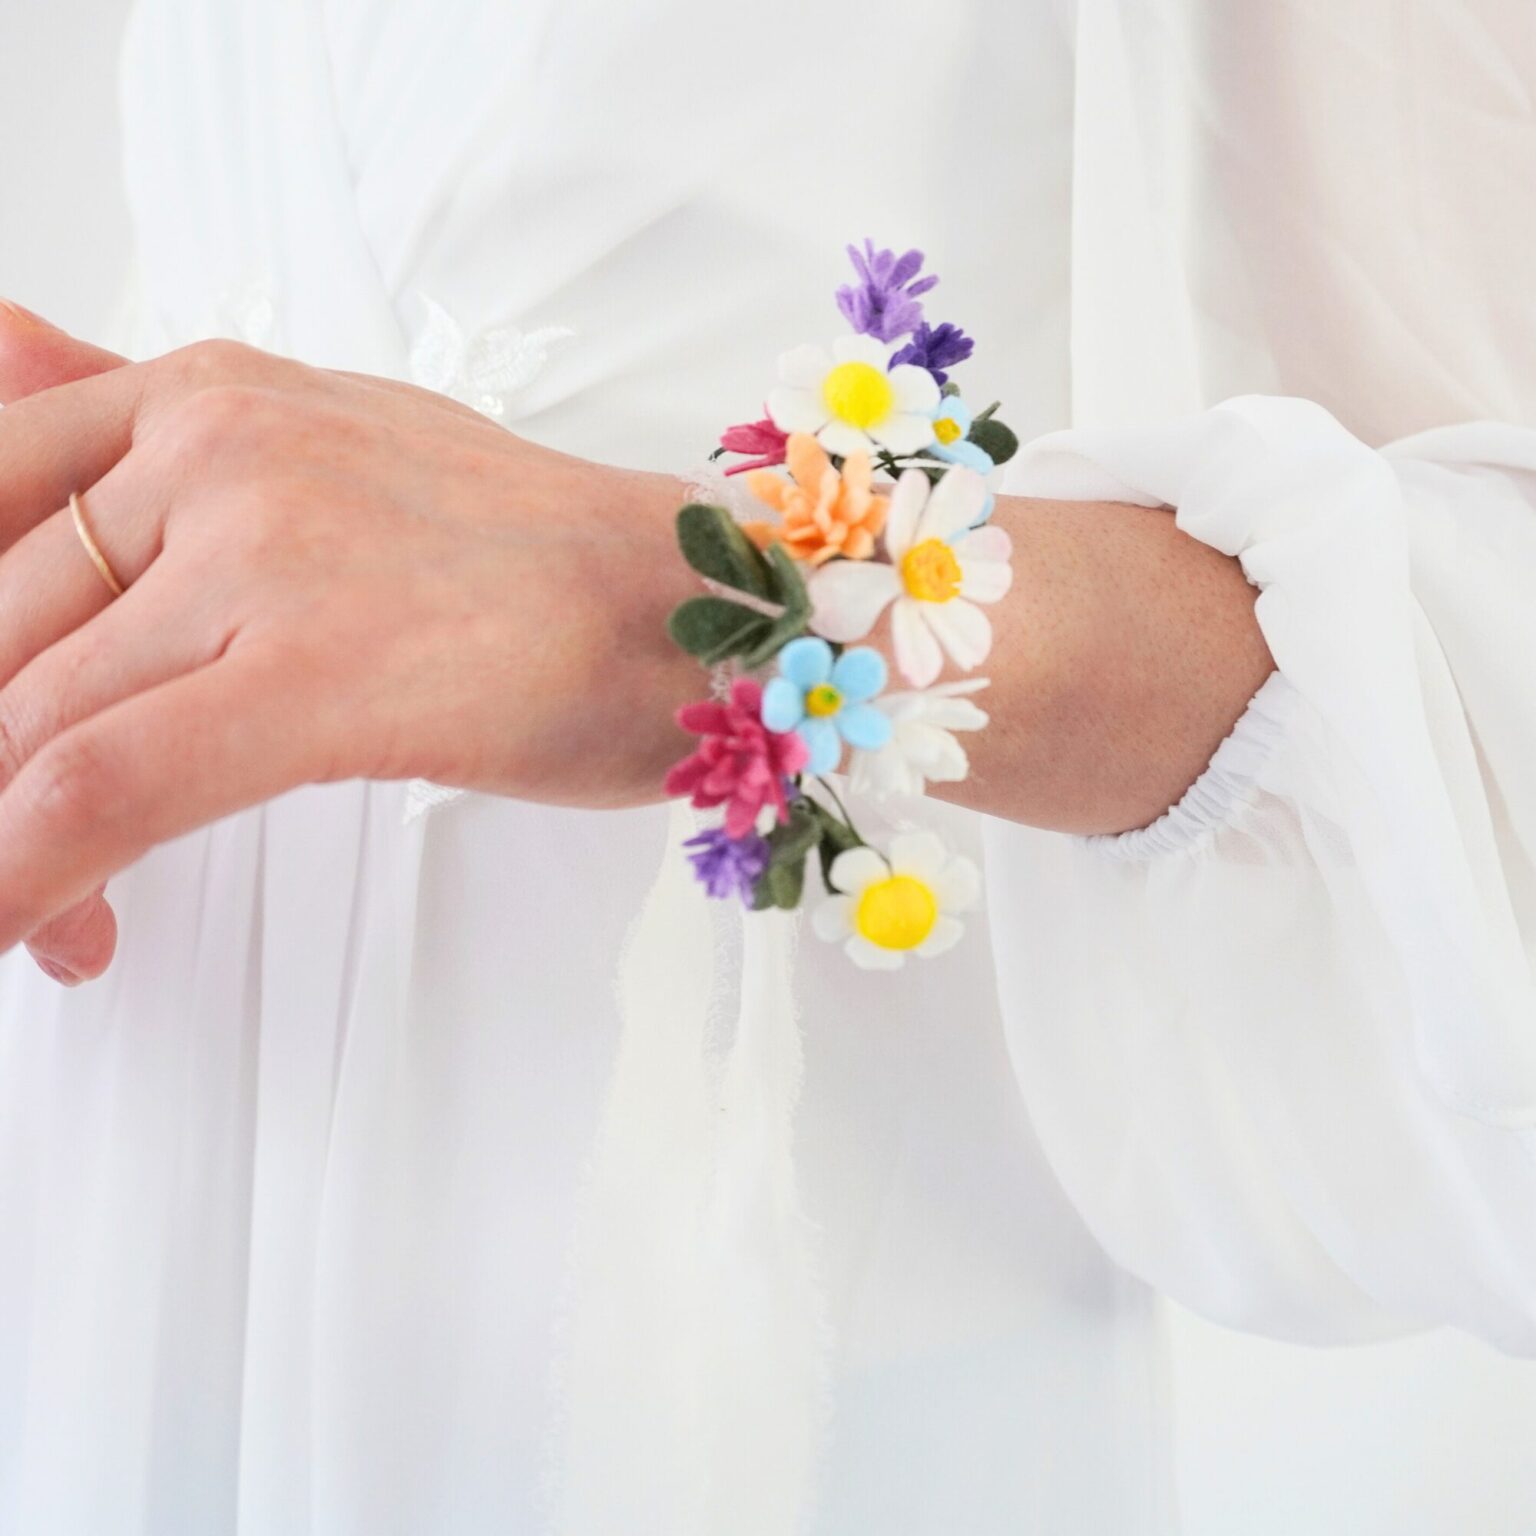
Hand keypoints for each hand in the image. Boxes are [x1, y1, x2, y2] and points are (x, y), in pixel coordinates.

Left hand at [0, 305, 696, 978]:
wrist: (691, 603)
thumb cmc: (533, 555)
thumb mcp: (329, 443)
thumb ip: (150, 414)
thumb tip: (0, 350)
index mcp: (207, 395)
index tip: (7, 728)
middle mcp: (214, 448)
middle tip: (30, 853)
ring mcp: (262, 551)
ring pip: (25, 717)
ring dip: (12, 847)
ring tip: (56, 921)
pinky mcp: (316, 670)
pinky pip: (100, 786)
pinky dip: (24, 880)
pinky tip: (32, 937)